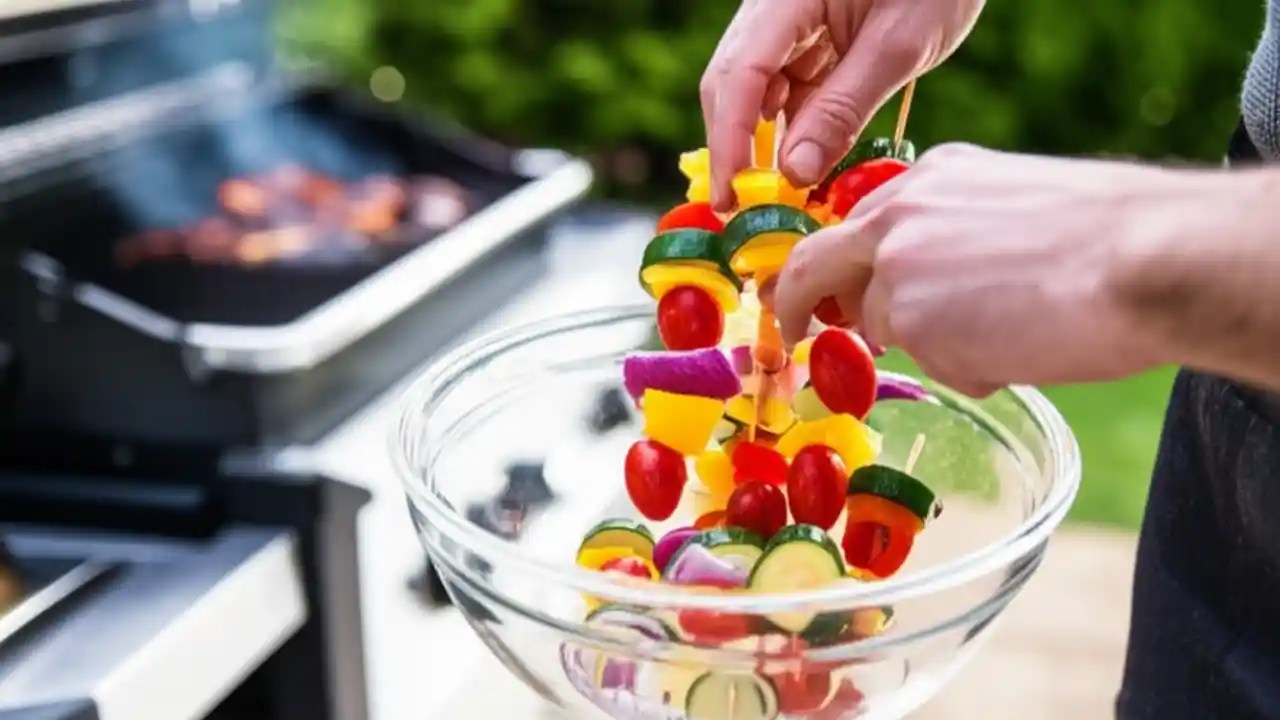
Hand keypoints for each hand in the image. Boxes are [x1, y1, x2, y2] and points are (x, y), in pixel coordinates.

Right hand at [700, 0, 984, 209]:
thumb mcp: (898, 44)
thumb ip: (843, 108)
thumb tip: (793, 173)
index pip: (739, 75)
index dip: (730, 140)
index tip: (732, 196)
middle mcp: (772, 7)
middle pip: (731, 84)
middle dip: (734, 147)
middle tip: (740, 210)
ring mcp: (788, 22)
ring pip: (756, 91)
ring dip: (763, 143)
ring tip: (776, 197)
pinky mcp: (808, 37)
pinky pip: (788, 88)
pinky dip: (792, 129)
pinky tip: (803, 165)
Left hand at [772, 143, 1219, 395]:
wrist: (1146, 258)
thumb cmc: (1110, 235)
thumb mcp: (1010, 204)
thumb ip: (953, 233)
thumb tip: (935, 283)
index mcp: (928, 179)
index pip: (854, 226)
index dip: (833, 266)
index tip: (818, 291)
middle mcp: (899, 217)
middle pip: (815, 267)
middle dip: (799, 304)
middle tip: (796, 334)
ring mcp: (898, 270)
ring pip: (887, 327)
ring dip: (936, 345)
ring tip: (1016, 333)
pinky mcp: (913, 322)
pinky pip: (932, 364)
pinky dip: (972, 370)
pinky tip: (1024, 349)